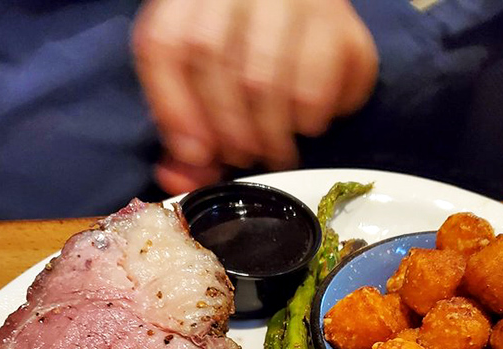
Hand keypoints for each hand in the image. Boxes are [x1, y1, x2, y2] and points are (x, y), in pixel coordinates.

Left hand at [132, 0, 377, 190]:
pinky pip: (315, 84)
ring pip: (264, 79)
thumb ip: (184, 129)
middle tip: (243, 156)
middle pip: (213, 59)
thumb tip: (177, 178)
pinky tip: (306, 123)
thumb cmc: (246, 47)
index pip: (166, 46)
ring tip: (274, 151)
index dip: (177, 109)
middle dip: (225, 127)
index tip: (196, 152)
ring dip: (267, 134)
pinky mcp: (336, 18)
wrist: (302, 6)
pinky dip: (308, 119)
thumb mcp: (203, 78)